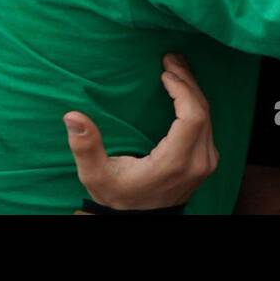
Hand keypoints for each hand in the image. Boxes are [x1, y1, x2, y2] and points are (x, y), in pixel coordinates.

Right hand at [64, 52, 217, 210]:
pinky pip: (207, 124)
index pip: (193, 116)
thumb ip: (86, 147)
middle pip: (203, 111)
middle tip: (170, 59)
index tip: (166, 72)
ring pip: (207, 116)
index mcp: (175, 163)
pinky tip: (182, 88)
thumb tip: (72, 116)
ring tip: (176, 67)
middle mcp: (198, 162)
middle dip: (187, 81)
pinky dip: (195, 103)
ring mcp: (206, 162)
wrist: (138, 221)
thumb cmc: (118, 197)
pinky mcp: (207, 161)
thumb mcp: (96, 176)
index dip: (183, 89)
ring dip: (192, 89)